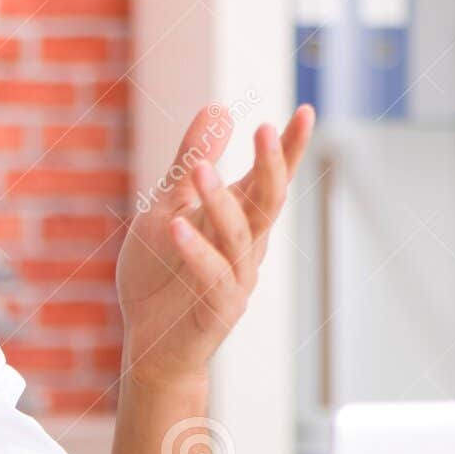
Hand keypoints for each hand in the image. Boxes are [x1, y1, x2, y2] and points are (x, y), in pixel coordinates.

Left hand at [116, 102, 314, 389]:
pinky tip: (177, 226)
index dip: (289, 149)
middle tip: (264, 129)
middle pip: (267, 202)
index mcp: (238, 220)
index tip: (305, 111)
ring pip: (238, 235)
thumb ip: (190, 162)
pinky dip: (195, 251)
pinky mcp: (217, 309)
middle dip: (270, 166)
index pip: (269, 179)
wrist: (149, 344)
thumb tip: (219, 108)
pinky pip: (211, 276)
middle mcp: (246, 247)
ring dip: (221, 202)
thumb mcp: (166, 207)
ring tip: (201, 169)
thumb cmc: (160, 274)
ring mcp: (236, 279)